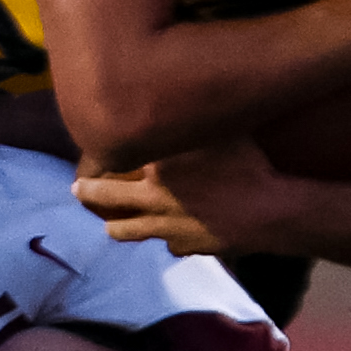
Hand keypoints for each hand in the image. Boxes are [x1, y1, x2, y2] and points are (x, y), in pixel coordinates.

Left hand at [73, 139, 291, 256]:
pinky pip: (170, 245)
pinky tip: (172, 233)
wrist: (273, 212)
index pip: (112, 165)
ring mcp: (167, 228)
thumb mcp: (217, 133)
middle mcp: (153, 200)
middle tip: (77, 189)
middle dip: (89, 194)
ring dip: (117, 226)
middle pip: (107, 201)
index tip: (88, 155)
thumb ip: (191, 123)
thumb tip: (172, 104)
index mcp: (155, 169)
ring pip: (128, 232)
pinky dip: (169, 238)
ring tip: (110, 224)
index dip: (98, 161)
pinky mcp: (187, 247)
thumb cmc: (248, 165)